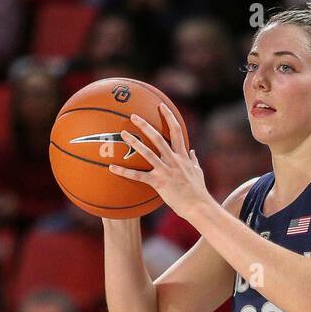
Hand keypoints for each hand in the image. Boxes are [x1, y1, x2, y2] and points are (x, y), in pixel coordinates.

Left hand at [109, 105, 209, 223]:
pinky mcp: (159, 182)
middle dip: (145, 125)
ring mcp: (166, 170)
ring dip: (134, 142)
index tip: (161, 106)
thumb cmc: (198, 191)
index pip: (176, 130)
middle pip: (158, 137)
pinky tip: (112, 168)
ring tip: (122, 134)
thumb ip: (193, 160)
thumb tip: (192, 151)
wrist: (198, 206)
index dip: (168, 116)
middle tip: (133, 116)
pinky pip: (138, 176)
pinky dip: (124, 172)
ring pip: (147, 152)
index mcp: (182, 156)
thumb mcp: (198, 172)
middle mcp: (173, 159)